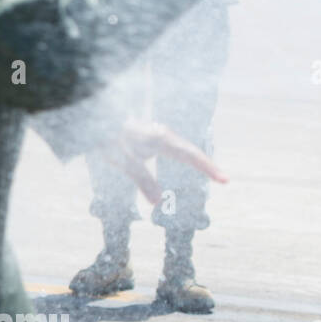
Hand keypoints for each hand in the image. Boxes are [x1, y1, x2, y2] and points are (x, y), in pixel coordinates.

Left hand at [98, 119, 227, 204]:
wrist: (95, 119)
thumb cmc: (107, 138)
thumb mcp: (123, 161)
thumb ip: (142, 180)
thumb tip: (158, 202)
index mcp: (160, 138)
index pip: (190, 155)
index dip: (207, 168)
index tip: (224, 180)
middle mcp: (163, 133)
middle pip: (190, 151)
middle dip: (206, 165)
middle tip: (224, 180)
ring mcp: (158, 133)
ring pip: (183, 148)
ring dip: (197, 161)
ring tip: (213, 174)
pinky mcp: (152, 136)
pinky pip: (174, 148)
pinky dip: (185, 157)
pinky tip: (188, 163)